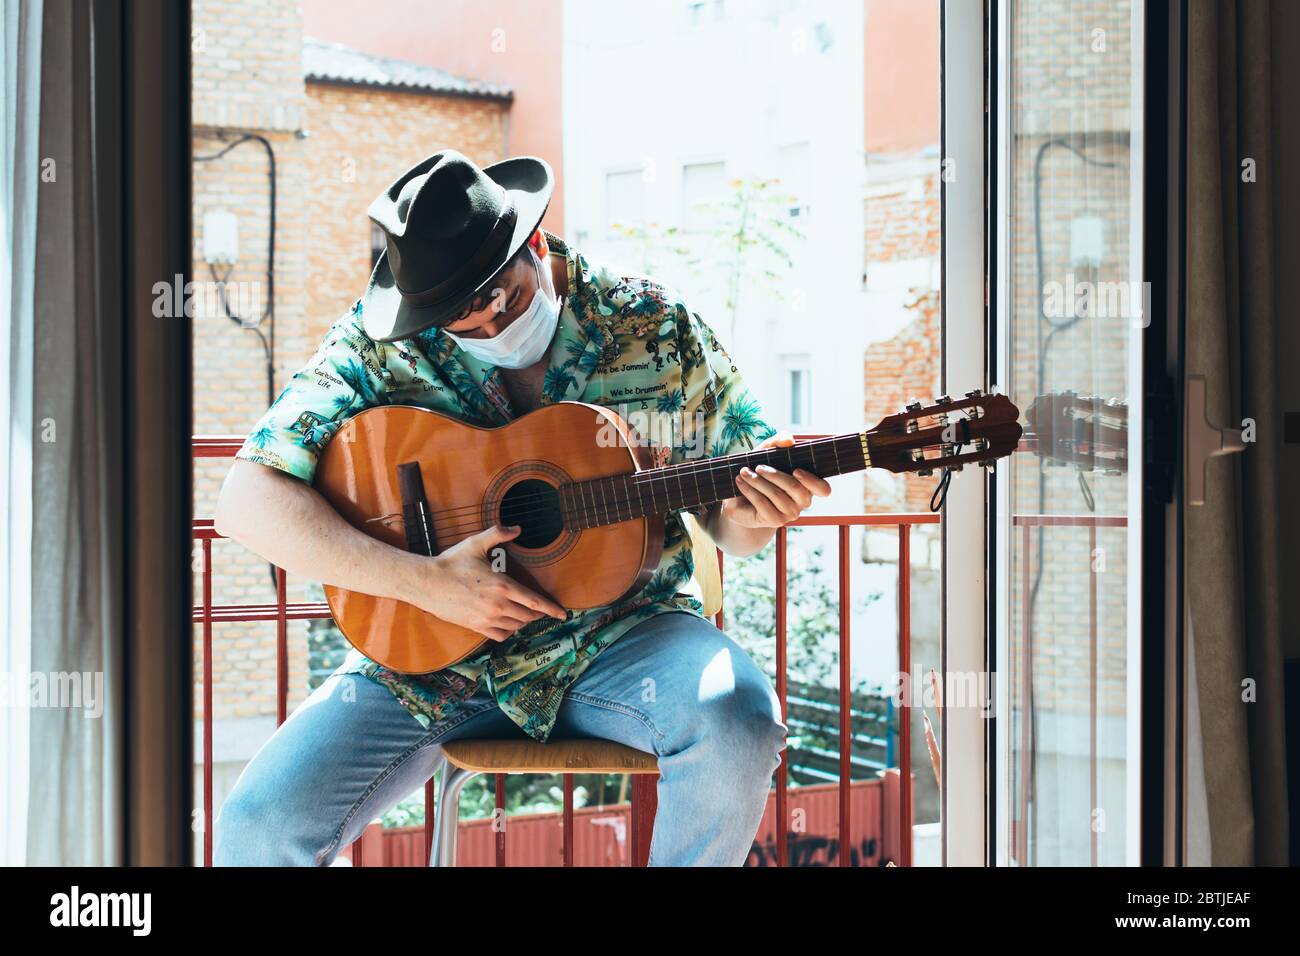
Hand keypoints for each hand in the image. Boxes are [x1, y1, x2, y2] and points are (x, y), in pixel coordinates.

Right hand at [403, 524, 567, 641]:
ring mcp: (487, 618)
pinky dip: (508, 631)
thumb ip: (499, 534)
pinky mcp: (476, 626)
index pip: (535, 601)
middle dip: (537, 613)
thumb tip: (517, 528)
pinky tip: (507, 623)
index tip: (562, 613)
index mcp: (503, 586)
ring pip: (515, 626)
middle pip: (528, 616)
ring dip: (523, 621)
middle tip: (540, 609)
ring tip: (524, 614)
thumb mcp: (476, 543)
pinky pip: (500, 635)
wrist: (427, 583)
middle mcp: (498, 605)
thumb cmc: (452, 562)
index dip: (551, 608)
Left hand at [719, 432, 831, 529]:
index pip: (824, 489)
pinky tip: (741, 482)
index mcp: (808, 485)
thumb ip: (779, 441)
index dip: (812, 481)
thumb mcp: (768, 452)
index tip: (796, 470)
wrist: (741, 497)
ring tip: (744, 472)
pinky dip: (750, 491)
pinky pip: (763, 504)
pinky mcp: (774, 521)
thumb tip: (789, 440)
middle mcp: (802, 502)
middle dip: (775, 474)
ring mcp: (789, 514)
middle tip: (758, 466)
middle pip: (796, 488)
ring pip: (777, 495)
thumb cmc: (760, 473)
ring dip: (758, 481)